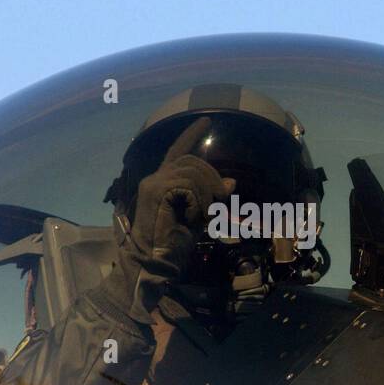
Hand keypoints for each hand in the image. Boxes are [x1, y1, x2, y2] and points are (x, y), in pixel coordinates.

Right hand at [99, 117, 234, 322]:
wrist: (152, 264)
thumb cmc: (171, 245)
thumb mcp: (198, 217)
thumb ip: (210, 197)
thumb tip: (232, 182)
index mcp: (162, 182)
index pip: (179, 150)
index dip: (192, 134)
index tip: (206, 120)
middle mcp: (155, 178)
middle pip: (193, 161)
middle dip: (213, 180)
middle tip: (219, 202)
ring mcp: (154, 183)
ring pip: (193, 172)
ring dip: (207, 195)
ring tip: (203, 216)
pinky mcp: (156, 191)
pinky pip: (189, 185)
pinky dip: (198, 203)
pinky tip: (192, 219)